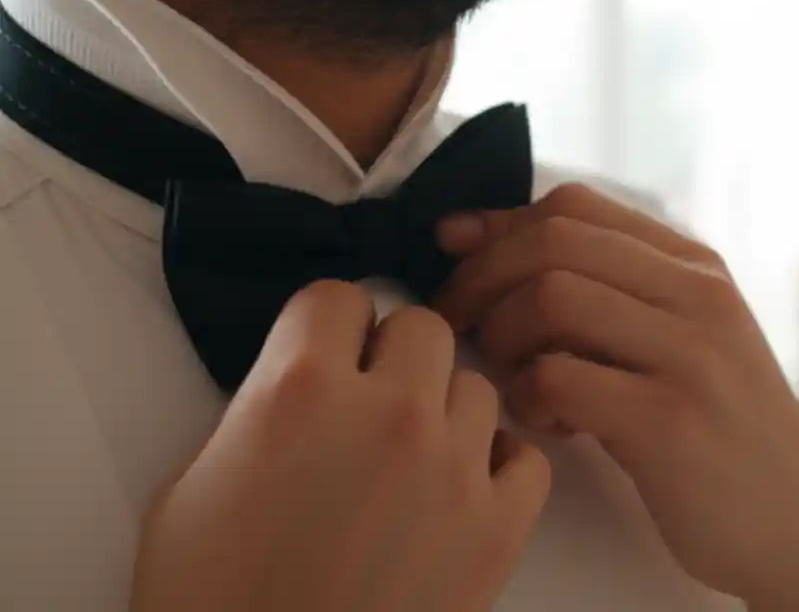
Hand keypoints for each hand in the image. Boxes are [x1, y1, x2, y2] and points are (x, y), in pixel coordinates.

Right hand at [132, 281, 550, 611]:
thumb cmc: (214, 599)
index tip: (325, 355)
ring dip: (444, 411)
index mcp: (301, 389)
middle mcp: (388, 414)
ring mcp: (453, 470)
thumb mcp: (192, 482)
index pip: (339, 297)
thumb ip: (261, 406)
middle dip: (392, 356)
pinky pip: (526, 458)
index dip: (326, 328)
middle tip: (367, 405)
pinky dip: (499, 465)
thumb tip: (304, 380)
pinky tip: (462, 488)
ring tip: (411, 460)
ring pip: (476, 387)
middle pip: (421, 327)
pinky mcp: (497, 529)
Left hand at [435, 184, 798, 611]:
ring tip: (518, 382)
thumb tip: (474, 238)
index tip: (454, 257)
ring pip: (551, 298)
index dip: (498, 226)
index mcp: (698, 268)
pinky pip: (557, 377)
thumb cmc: (718, 432)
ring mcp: (691, 357)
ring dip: (504, 339)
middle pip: (553, 242)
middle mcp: (699, 297)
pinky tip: (549, 424)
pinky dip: (526, 397)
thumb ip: (607, 292)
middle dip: (481, 279)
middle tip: (458, 326)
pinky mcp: (671, 423)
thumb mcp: (685, 342)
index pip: (575, 206)